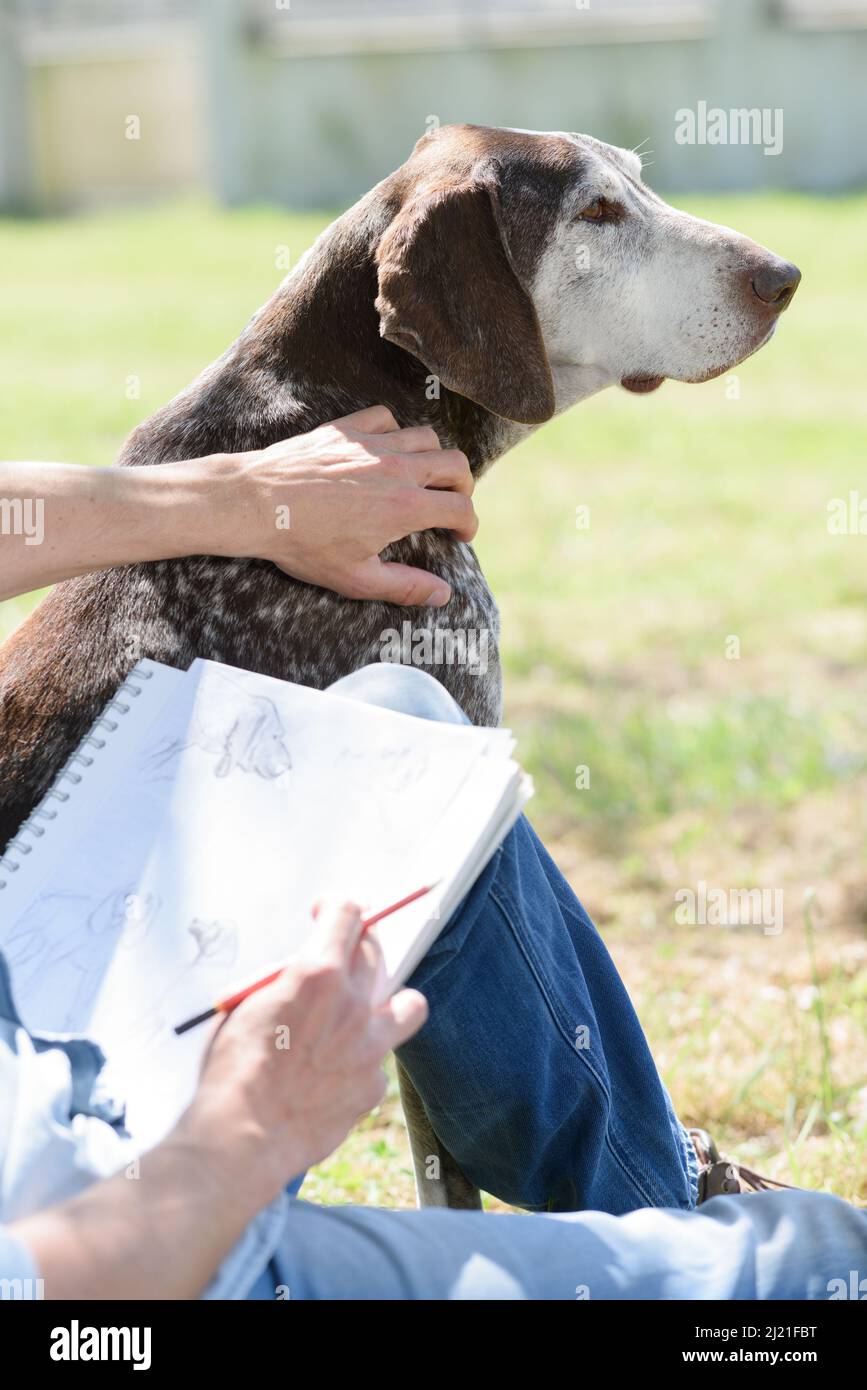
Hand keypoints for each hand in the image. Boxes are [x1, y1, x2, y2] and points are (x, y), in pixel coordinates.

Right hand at [172, 900, 427, 1208]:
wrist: (241, 1138)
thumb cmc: (231, 1070)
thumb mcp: (248, 1004)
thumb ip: (285, 982)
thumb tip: (301, 973)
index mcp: (317, 972)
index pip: (348, 913)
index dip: (337, 907)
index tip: (328, 911)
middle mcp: (353, 1003)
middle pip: (376, 952)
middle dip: (358, 946)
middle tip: (340, 958)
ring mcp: (370, 1046)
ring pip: (407, 1004)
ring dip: (387, 1000)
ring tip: (364, 1011)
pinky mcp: (372, 1085)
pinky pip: (380, 1059)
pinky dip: (363, 1059)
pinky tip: (336, 1072)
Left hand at [215, 405, 476, 604]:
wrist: (257, 504)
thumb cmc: (303, 545)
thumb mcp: (356, 578)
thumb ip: (405, 587)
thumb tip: (442, 595)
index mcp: (404, 507)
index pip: (460, 508)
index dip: (469, 524)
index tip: (460, 534)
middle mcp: (397, 469)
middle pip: (455, 464)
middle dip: (462, 486)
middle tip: (452, 503)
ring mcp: (372, 445)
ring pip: (427, 436)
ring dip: (434, 456)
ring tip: (424, 476)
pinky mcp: (348, 429)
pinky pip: (387, 418)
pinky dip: (396, 431)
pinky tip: (386, 449)